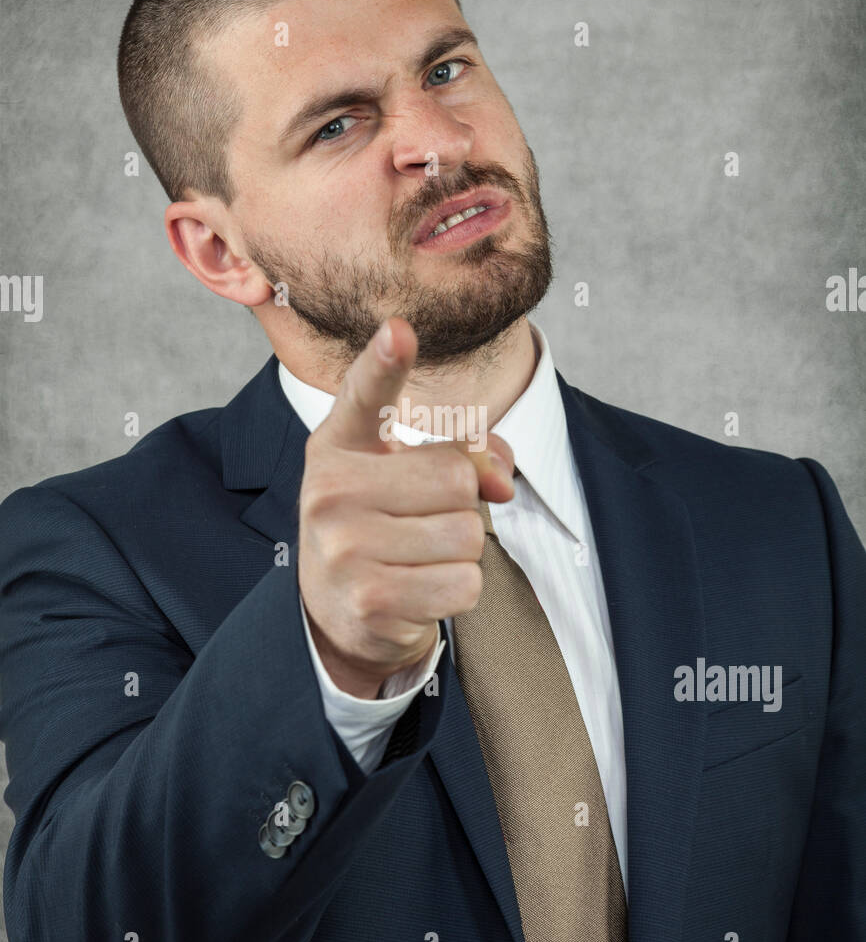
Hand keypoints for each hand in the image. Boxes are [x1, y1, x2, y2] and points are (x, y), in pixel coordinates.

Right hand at [297, 317, 514, 697]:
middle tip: (423, 520)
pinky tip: (420, 590)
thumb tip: (502, 484)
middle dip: (461, 504)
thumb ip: (468, 454)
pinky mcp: (369, 601)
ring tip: (419, 557)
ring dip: (461, 552)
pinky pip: (463, 584)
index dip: (385, 361)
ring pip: (466, 534)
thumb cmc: (383, 523)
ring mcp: (343, 548)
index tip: (399, 331)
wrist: (337, 610)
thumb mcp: (410, 475)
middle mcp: (328, 490)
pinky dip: (458, 590)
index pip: (365, 394)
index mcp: (337, 444)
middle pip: (455, 478)